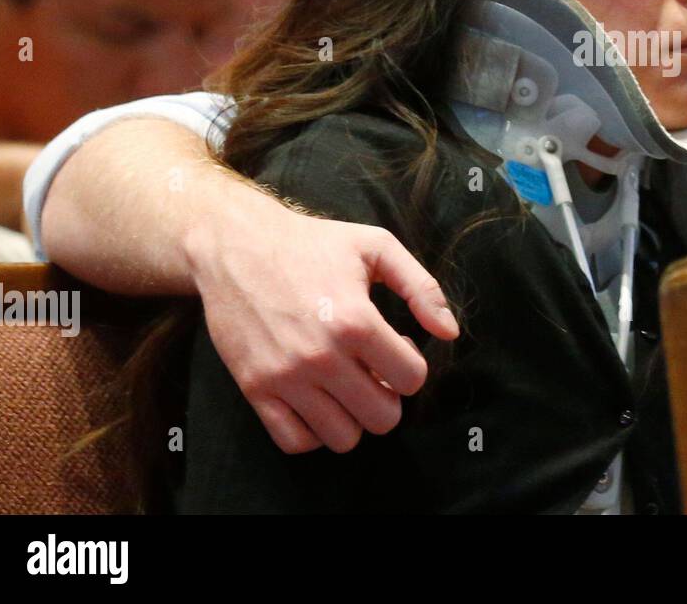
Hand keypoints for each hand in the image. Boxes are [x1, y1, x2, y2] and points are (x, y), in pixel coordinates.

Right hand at [183, 192, 458, 453]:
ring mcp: (285, 377)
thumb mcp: (376, 247)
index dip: (412, 365)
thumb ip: (421, 288)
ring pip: (342, 438)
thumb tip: (450, 332)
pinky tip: (318, 400)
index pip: (411, 379)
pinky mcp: (254, 389)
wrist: (236, 246)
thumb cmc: (312, 244)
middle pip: (382, 418)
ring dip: (353, 417)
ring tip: (346, 384)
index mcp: (356, 321)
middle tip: (373, 370)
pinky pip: (295, 441)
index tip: (397, 347)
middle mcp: (321, 356)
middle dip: (388, 396)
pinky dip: (313, 431)